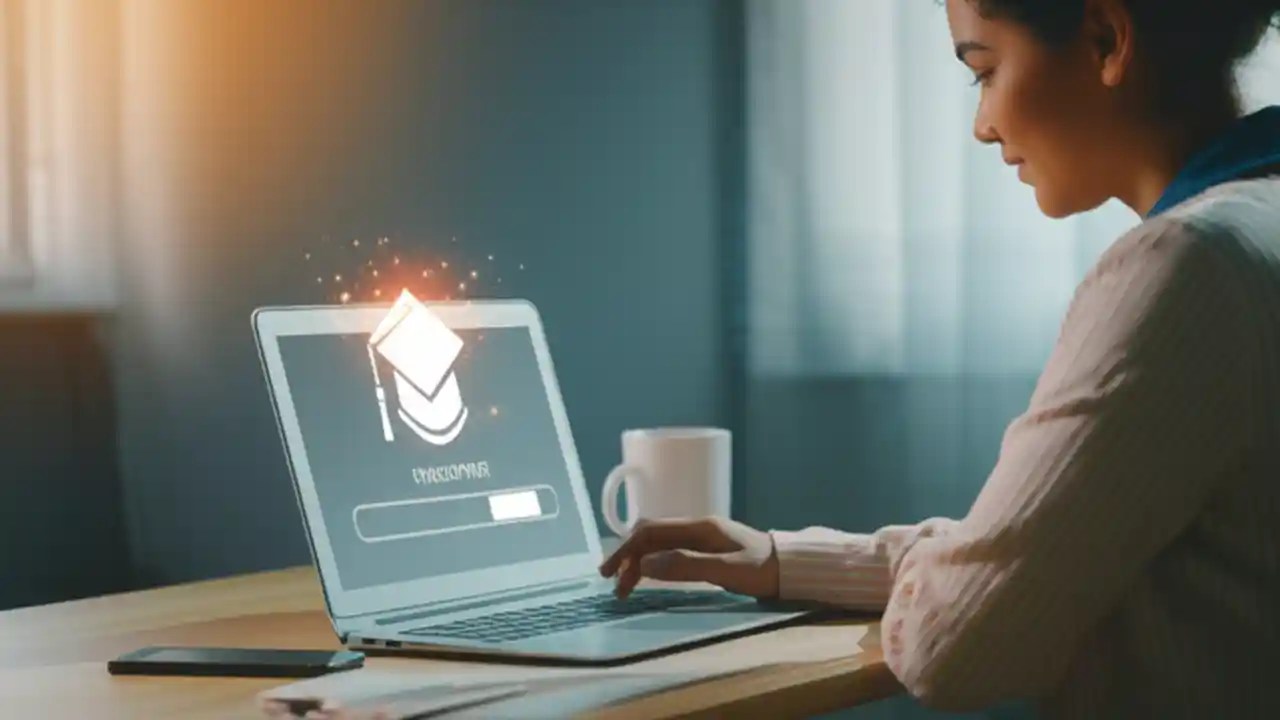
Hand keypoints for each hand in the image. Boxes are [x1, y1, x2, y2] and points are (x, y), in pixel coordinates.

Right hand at [598, 517, 779, 599]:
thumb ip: (686, 566)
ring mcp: (701, 537)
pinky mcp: (706, 549)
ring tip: (626, 585)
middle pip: (651, 535)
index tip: (611, 573)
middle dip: (628, 555)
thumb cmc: (762, 569)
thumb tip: (645, 565)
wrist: (791, 567)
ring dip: (639, 561)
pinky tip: (649, 576)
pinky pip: (670, 550)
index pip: (651, 532)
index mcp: (698, 527)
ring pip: (659, 543)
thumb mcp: (726, 570)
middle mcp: (696, 527)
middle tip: (614, 584)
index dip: (627, 550)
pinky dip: (654, 562)